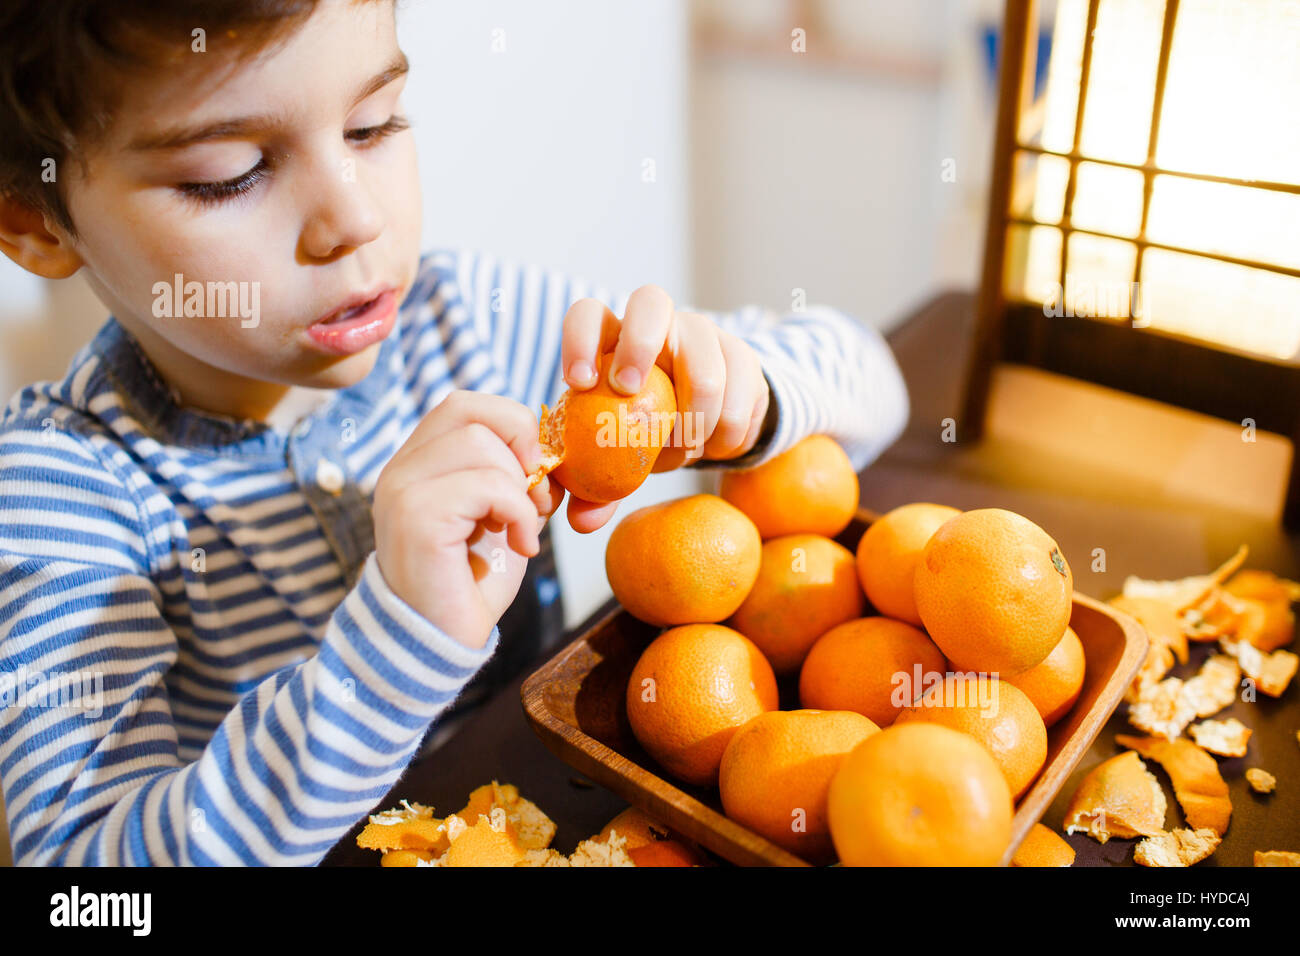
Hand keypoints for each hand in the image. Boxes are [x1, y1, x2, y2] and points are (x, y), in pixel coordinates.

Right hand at [372, 391, 563, 648]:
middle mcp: (399, 470)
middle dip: (521, 448)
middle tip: (537, 497)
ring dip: (519, 488)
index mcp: (416, 463)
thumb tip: (546, 444)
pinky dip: (519, 513)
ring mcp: (402, 490)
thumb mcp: (497, 515)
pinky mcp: (416, 517)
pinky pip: (487, 485)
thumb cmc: (470, 582)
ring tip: (522, 529)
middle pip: (472, 411)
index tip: (534, 472)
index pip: (464, 404)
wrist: (438, 643)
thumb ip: (509, 473)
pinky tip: (520, 546)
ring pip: (481, 445)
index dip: (512, 425)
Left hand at [559, 285, 770, 533]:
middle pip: (650, 301)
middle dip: (639, 344)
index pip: (590, 315)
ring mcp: (705, 335)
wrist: (709, 424)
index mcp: (614, 338)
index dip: (580, 340)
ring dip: (695, 418)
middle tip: (629, 392)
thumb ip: (596, 489)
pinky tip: (716, 447)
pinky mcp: (745, 356)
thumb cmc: (644, 435)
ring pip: (707, 361)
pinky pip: (743, 394)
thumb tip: (582, 522)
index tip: (579, 383)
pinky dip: (728, 433)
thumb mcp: (617, 459)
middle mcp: (659, 324)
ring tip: (685, 450)